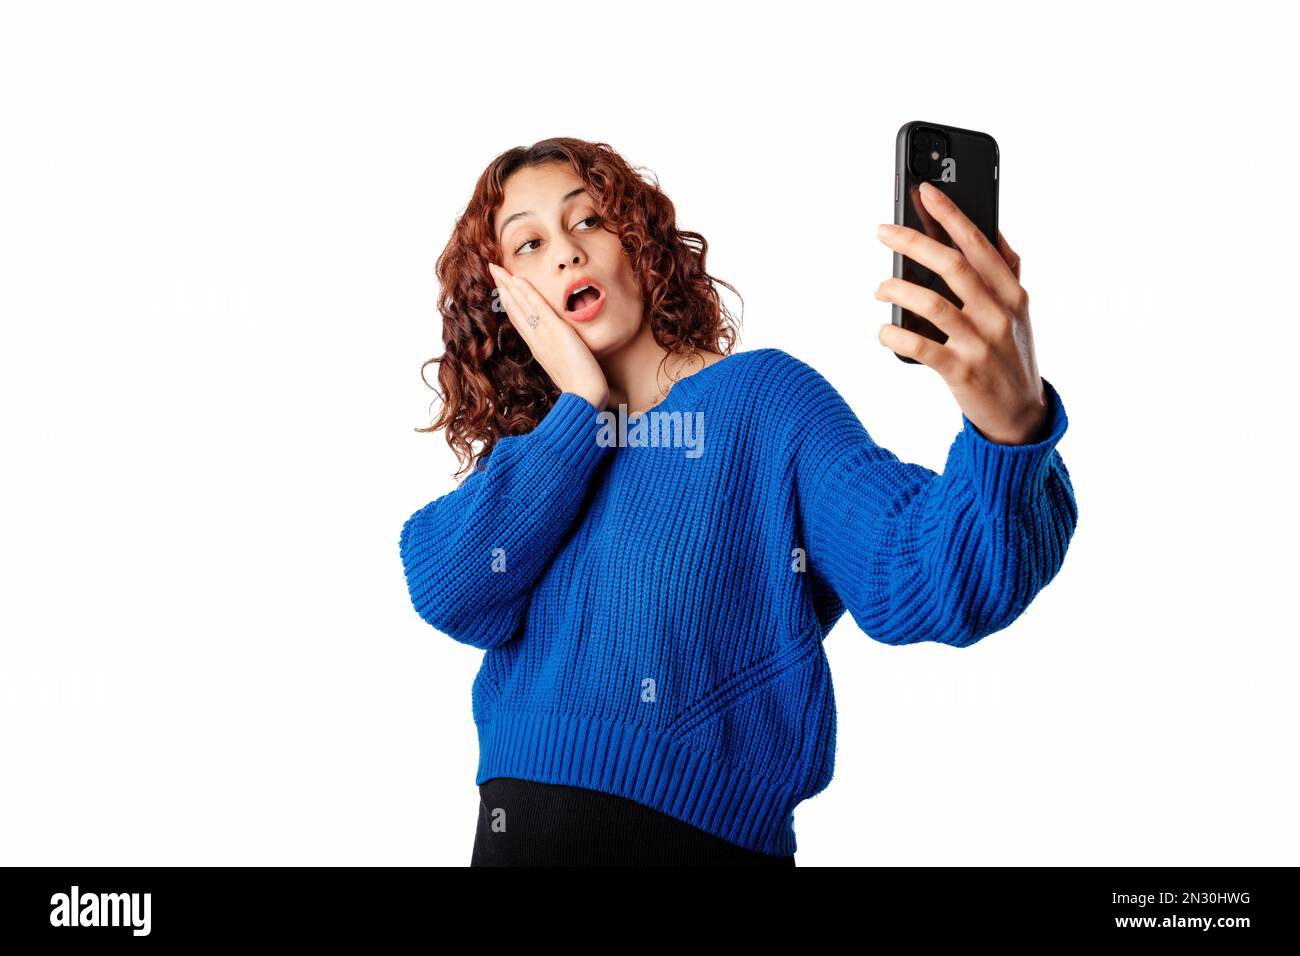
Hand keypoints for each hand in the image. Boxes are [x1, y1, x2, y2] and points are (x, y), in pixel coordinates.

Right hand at [486, 261, 608, 409]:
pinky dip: (526, 293)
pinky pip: (538, 309)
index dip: (509, 301)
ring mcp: (544, 336)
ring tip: (497, 268)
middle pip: (514, 309)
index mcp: (538, 347)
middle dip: (503, 288)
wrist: (585, 398)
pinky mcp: (556, 333)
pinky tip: (518, 280)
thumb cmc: (581, 387)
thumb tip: (564, 350)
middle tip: (492, 268)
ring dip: (509, 285)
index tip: (502, 287)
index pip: (519, 319)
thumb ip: (562, 355)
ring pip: (521, 306)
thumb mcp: (567, 366)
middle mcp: (536, 340)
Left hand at [874, 182, 1046, 444]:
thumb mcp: (1018, 312)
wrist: (1020, 415)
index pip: (978, 243)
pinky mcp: (961, 372)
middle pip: (951, 265)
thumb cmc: (1010, 355)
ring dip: (896, 290)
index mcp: (1012, 293)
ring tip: (880, 288)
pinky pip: (920, 346)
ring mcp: (980, 344)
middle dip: (913, 242)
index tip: (924, 191)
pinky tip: (883, 330)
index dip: (950, 215)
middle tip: (883, 231)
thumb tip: (992, 232)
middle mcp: (998, 314)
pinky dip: (895, 334)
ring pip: (931, 303)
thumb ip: (1006, 272)